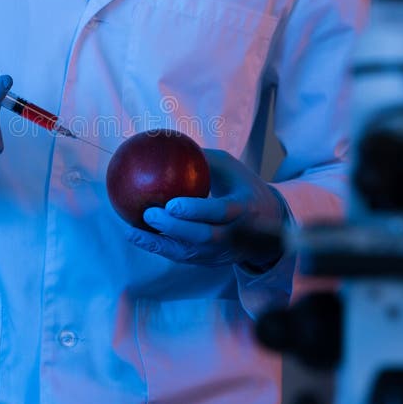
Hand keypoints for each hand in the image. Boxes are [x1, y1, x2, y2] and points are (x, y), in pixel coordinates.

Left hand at [126, 149, 287, 271]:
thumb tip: (166, 141)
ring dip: (159, 244)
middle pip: (204, 236)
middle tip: (148, 213)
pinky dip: (160, 248)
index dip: (197, 210)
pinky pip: (184, 257)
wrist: (270, 227)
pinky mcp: (212, 262)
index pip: (221, 212)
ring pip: (190, 253)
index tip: (171, 203)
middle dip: (175, 228)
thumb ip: (203, 159)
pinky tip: (137, 237)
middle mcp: (236, 235)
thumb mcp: (231, 168)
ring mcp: (224, 253)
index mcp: (246, 208)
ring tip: (132, 232)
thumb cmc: (242, 187)